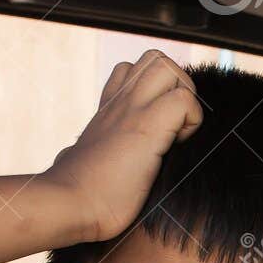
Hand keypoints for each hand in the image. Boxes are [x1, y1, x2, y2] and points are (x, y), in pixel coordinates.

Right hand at [44, 51, 203, 242]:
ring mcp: (133, 110)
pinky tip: (176, 146)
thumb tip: (71, 157)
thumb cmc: (79, 193)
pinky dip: (192, 120)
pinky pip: (185, 101)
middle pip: (154, 58)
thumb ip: (88, 149)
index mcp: (108, 109)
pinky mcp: (148, 126)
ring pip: (169, 66)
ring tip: (176, 129)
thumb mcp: (80, 159)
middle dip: (175, 84)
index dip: (154, 90)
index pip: (131, 71)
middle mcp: (119, 102)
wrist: (70, 204)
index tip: (156, 126)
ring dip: (184, 94)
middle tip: (173, 123)